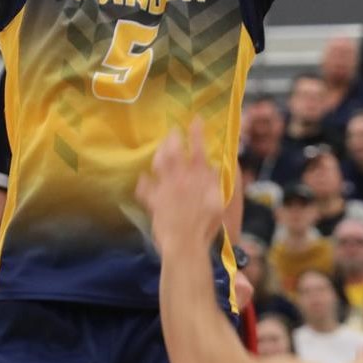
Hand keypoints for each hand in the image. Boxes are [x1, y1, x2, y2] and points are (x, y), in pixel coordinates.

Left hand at [136, 121, 224, 250]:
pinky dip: (143, 183)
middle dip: (173, 138)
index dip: (196, 132)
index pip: (198, 148)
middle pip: (173, 151)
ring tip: (160, 149)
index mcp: (199, 177)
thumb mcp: (220, 201)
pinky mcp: (153, 202)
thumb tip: (215, 166)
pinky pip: (145, 189)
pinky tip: (142, 178)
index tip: (195, 119)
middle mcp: (180, 178)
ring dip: (159, 154)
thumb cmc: (207, 225)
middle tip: (172, 131)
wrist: (186, 243)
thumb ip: (217, 181)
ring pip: (159, 165)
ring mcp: (164, 188)